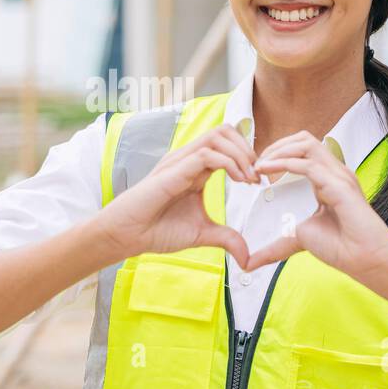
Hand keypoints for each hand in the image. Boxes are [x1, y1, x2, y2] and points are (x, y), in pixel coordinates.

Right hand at [96, 123, 258, 269]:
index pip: (227, 143)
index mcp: (196, 168)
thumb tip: (248, 258)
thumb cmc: (158, 230)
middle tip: (257, 175)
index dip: (248, 157)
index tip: (258, 181)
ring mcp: (181, 161)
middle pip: (225, 130)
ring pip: (218, 135)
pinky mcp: (175, 169)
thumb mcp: (202, 234)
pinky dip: (229, 163)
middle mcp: (189, 159)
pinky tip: (238, 181)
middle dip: (248, 148)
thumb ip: (227, 239)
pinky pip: (207, 153)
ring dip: (241, 153)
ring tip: (249, 178)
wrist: (129, 235)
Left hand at [245, 131, 387, 286]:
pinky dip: (284, 164)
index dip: (277, 154)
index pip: (301, 150)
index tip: (256, 169)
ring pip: (307, 144)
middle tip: (256, 163)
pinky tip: (267, 172)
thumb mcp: (298, 240)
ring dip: (279, 151)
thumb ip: (275, 245)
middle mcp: (334, 173)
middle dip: (276, 146)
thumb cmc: (340, 248)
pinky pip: (309, 165)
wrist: (364, 261)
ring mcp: (339, 176)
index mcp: (326, 179)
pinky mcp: (340, 186)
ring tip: (260, 165)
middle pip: (304, 139)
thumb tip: (248, 262)